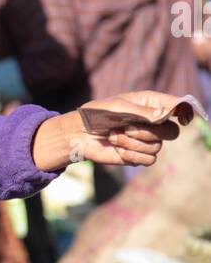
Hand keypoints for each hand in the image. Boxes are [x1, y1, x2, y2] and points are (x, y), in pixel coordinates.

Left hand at [31, 92, 182, 169]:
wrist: (79, 136)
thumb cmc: (95, 115)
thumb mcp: (117, 108)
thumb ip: (141, 112)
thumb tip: (164, 115)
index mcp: (149, 103)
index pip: (176, 106)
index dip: (183, 111)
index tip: (183, 117)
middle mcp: (152, 121)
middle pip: (171, 131)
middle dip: (149, 132)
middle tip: (127, 129)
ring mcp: (146, 139)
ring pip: (157, 147)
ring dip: (132, 143)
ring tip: (114, 137)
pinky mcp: (139, 154)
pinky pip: (148, 159)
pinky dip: (132, 155)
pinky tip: (117, 149)